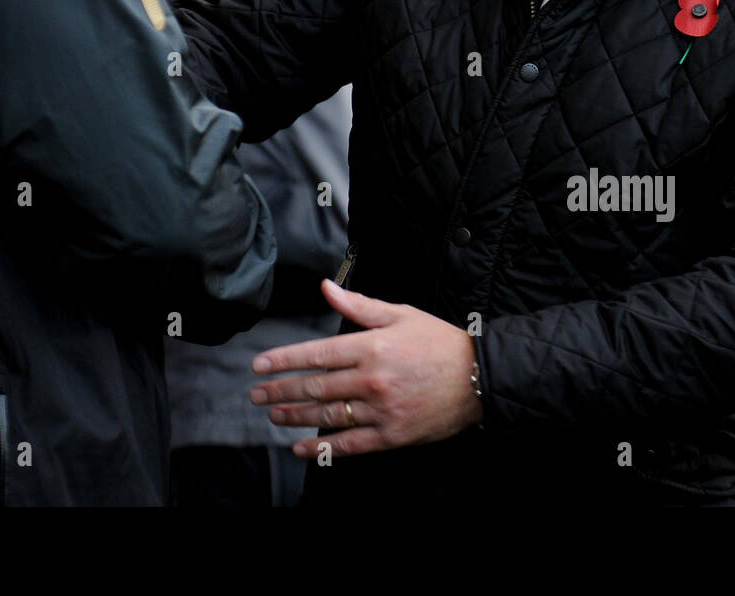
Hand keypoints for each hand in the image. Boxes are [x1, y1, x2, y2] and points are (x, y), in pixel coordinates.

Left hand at [249, 279, 483, 457]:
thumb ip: (358, 305)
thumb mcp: (399, 314)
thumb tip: (325, 287)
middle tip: (257, 394)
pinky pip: (350, 445)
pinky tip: (302, 448)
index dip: (284, 360)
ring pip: (328, 416)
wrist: (477, 377)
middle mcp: (372, 379)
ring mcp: (381, 410)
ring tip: (273, 415)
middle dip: (282, 390)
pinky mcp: (392, 435)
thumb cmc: (438, 341)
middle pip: (316, 386)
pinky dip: (323, 448)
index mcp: (371, 346)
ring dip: (295, 417)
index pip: (317, 354)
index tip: (260, 365)